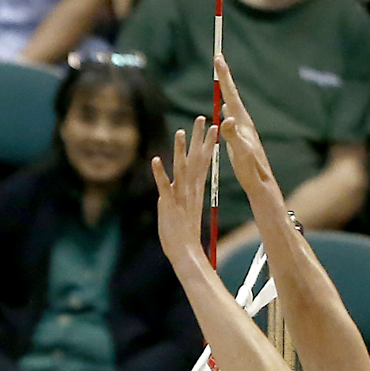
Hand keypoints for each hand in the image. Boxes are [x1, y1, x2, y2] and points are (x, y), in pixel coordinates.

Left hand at [150, 117, 217, 268]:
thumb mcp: (183, 210)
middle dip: (199, 138)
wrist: (185, 252)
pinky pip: (163, 186)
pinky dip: (159, 173)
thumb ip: (179, 195)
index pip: (204, 162)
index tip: (213, 127)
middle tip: (203, 118)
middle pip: (195, 159)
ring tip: (180, 132)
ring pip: (181, 168)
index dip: (207, 144)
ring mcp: (179, 196)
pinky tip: (155, 159)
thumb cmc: (184, 235)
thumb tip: (173, 185)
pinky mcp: (168, 205)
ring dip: (179, 150)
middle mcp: (190, 190)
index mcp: (196, 190)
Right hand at [214, 56, 277, 193]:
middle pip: (231, 93)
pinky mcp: (240, 136)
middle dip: (224, 76)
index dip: (223, 76)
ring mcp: (242, 128)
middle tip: (218, 58)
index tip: (218, 58)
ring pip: (231, 102)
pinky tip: (224, 107)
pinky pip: (230, 115)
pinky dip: (225, 106)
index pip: (230, 94)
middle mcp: (243, 121)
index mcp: (242, 122)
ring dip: (225, 89)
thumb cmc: (250, 169)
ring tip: (220, 78)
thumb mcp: (240, 152)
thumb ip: (232, 135)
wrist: (260, 182)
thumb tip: (226, 117)